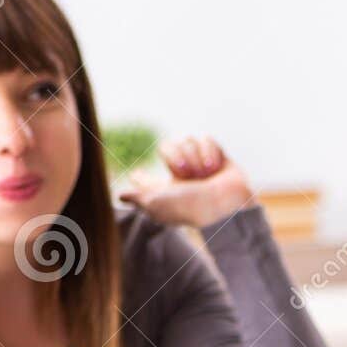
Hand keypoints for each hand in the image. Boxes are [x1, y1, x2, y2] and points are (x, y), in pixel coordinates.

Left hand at [118, 135, 255, 228]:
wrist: (225, 204)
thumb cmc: (191, 206)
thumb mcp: (157, 204)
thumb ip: (138, 198)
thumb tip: (120, 196)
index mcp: (166, 188)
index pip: (147, 179)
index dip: (141, 177)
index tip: (135, 175)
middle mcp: (182, 175)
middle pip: (167, 146)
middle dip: (175, 157)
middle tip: (185, 173)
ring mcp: (200, 165)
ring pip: (187, 141)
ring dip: (194, 158)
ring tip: (204, 174)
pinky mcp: (218, 156)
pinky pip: (206, 140)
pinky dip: (210, 152)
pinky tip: (214, 167)